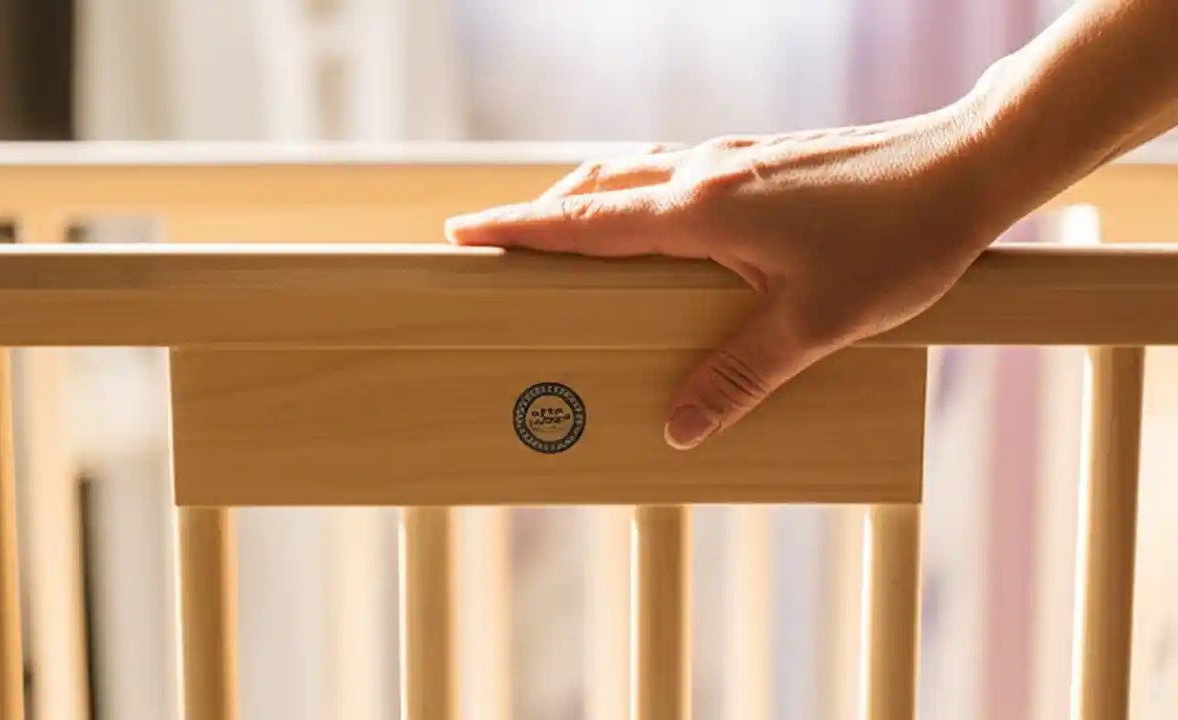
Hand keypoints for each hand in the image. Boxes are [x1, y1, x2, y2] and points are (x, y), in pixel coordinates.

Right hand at [445, 103, 1007, 448]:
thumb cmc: (898, 242)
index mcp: (702, 209)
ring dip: (589, 200)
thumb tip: (680, 429)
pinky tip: (656, 224)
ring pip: (634, 173)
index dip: (520, 230)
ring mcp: (735, 160)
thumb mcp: (816, 325)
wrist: (966, 167)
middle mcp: (706, 173)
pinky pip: (674, 174)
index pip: (586, 221)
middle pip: (597, 188)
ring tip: (563, 234)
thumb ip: (741, 376)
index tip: (463, 235)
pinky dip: (637, 195)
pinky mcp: (762, 161)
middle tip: (499, 245)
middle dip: (540, 215)